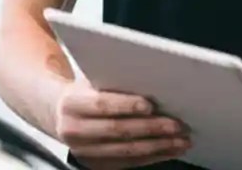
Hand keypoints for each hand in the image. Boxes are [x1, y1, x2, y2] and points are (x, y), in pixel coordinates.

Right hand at [51, 81, 190, 168]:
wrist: (61, 116)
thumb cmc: (85, 93)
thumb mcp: (91, 81)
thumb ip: (114, 82)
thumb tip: (152, 80)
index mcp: (72, 104)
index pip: (102, 105)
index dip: (127, 105)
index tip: (150, 105)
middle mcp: (74, 131)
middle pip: (118, 131)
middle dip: (151, 128)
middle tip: (177, 125)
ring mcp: (84, 151)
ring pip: (126, 151)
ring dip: (158, 146)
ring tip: (181, 140)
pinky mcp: (95, 165)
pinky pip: (129, 163)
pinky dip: (153, 157)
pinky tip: (169, 150)